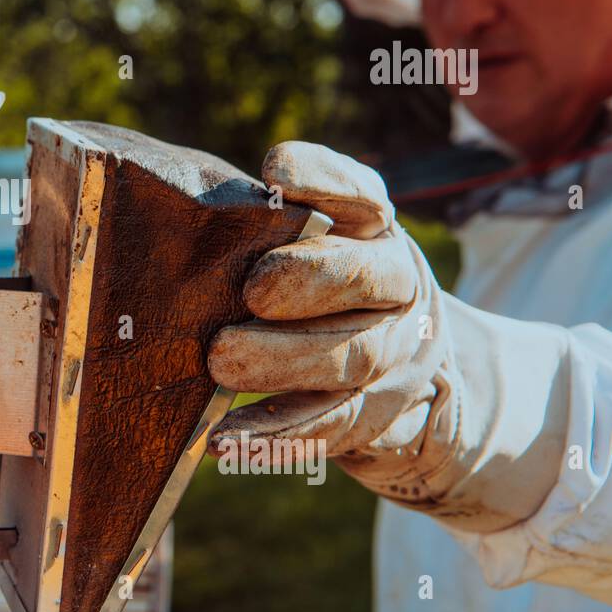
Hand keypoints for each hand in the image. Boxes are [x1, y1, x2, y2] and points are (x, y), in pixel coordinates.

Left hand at [207, 141, 567, 531]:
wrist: (427, 388)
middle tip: (252, 290)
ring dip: (282, 360)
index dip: (325, 178)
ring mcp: (393, 359)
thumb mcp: (320, 250)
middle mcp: (396, 290)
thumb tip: (184, 206)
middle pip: (367, 278)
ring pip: (349, 359)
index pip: (362, 195)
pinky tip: (223, 439)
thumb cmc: (330, 298)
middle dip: (311, 278)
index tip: (276, 171)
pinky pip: (327, 429)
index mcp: (376, 233)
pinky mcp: (374, 421)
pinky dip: (274, 436)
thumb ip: (268, 227)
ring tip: (220, 361)